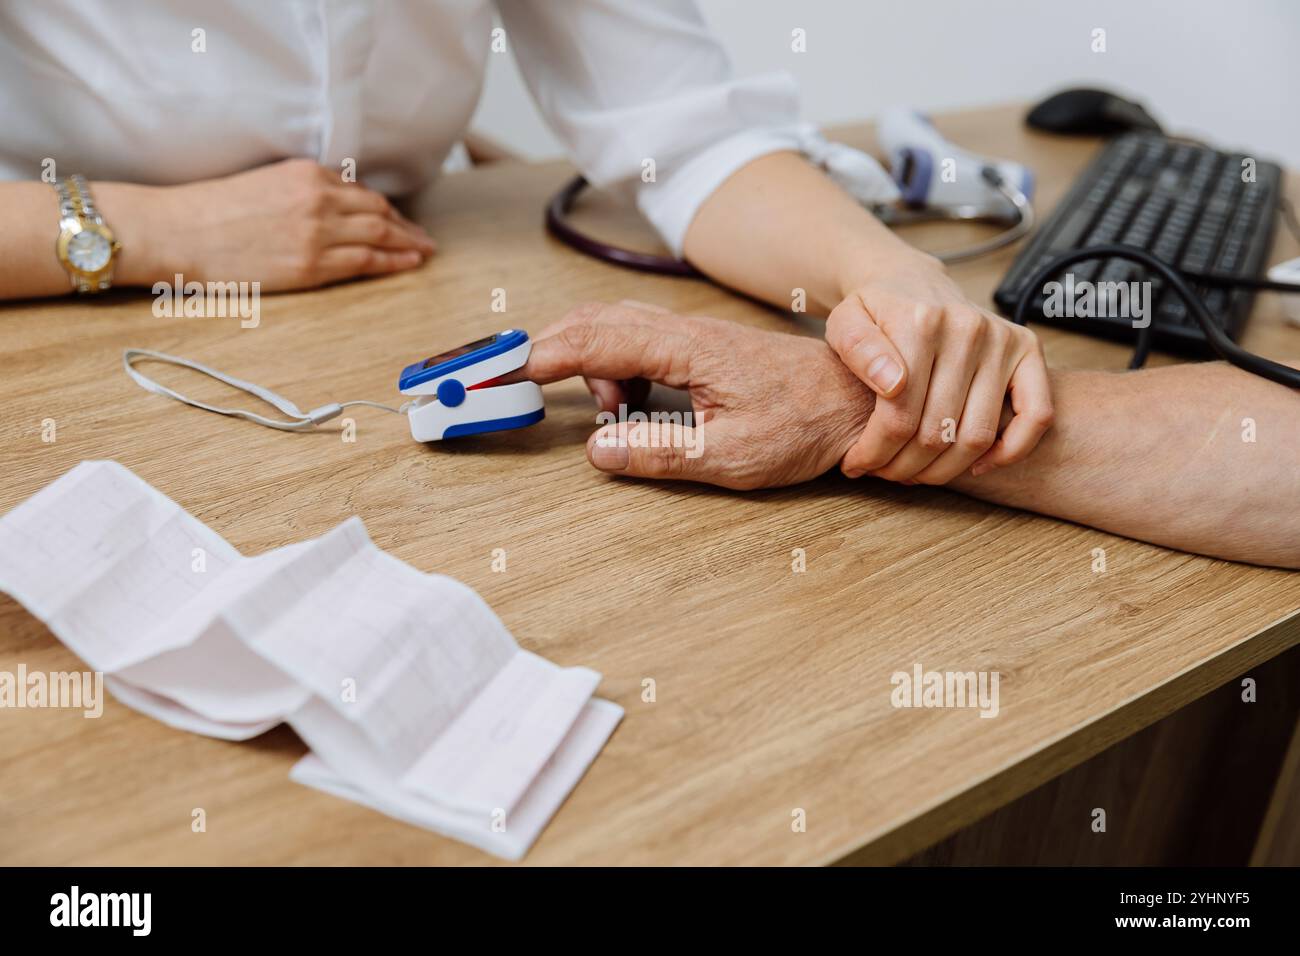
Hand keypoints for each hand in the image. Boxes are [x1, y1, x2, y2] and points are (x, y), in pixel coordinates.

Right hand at [109, 159, 434, 290]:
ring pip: (379, 236)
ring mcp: (317, 232)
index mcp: (306, 173)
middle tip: (424, 238)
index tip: (399, 219)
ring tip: (424, 251)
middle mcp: (319, 198)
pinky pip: (365, 262)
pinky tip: (409, 263)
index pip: (360, 192)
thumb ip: (302, 191)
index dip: (385, 209)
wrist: (177, 231)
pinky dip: (393, 262)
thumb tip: (335, 207)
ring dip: (407, 244)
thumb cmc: (211, 210)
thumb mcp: (265, 183)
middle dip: (405, 226)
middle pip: (378, 213)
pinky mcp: (310, 264)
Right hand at [514, 302, 873, 488]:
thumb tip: (599, 449)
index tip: (503, 371)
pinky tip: (631, 405)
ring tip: (608, 412)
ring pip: (612, 330)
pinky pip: (634, 343)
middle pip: (593, 322)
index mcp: (687, 349)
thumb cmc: (805, 425)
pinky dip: (612, 368)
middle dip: (548, 350)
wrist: (858, 399)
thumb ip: (662, 452)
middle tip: (516, 384)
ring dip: (586, 363)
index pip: (596, 339)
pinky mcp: (696, 348)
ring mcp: (688, 336)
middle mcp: (682, 331)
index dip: (543, 355)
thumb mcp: (733, 456)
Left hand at [825, 253, 1052, 483]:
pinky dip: (1012, 450)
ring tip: (916, 473)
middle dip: (904, 466)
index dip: (875, 452)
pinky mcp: (1027, 349)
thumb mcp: (845, 323)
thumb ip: (858, 351)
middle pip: (938, 431)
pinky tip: (977, 466)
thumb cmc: (874, 312)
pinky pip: (1036, 414)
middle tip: (884, 473)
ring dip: (945, 469)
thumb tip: (893, 385)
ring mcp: (1002, 339)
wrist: (909, 281)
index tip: (856, 465)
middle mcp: (968, 328)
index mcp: (920, 322)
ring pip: (978, 434)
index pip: (899, 415)